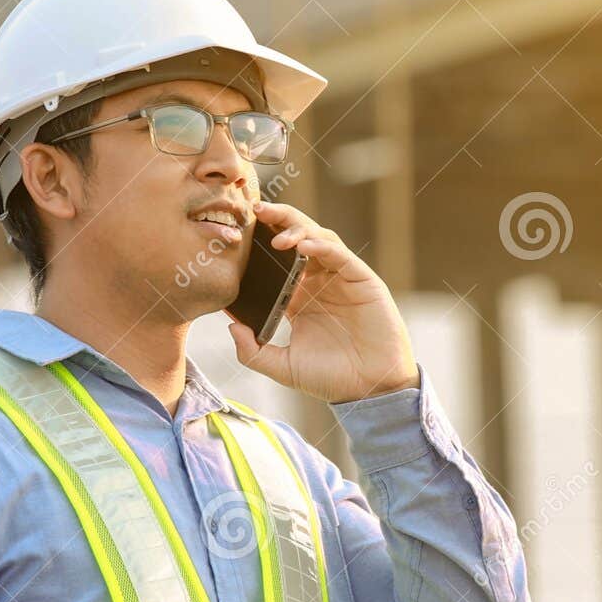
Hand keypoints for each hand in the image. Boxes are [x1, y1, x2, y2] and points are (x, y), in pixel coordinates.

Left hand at [226, 201, 417, 402]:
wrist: (370, 391)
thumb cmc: (331, 378)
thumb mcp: (284, 368)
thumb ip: (253, 353)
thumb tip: (231, 328)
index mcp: (299, 298)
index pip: (276, 260)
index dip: (259, 243)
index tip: (237, 233)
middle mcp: (319, 282)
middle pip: (297, 238)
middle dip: (277, 220)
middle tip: (255, 210)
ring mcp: (341, 279)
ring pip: (318, 238)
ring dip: (298, 230)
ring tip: (277, 237)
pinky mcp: (362, 280)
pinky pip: (340, 254)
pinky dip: (322, 245)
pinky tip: (304, 245)